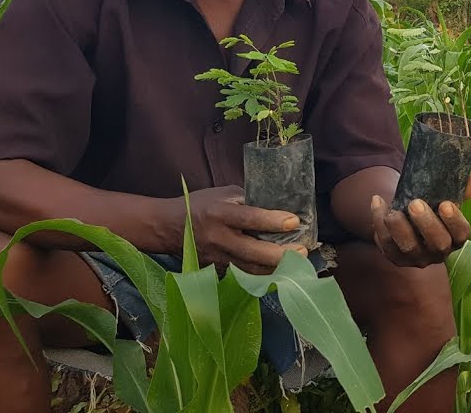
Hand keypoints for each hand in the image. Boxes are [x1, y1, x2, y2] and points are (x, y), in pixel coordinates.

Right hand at [179, 185, 307, 273]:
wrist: (166, 227)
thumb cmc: (200, 205)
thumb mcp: (224, 193)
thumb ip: (249, 200)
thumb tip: (279, 205)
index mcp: (220, 213)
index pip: (249, 218)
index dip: (273, 221)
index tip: (294, 221)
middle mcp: (218, 238)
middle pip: (252, 252)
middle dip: (281, 254)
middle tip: (303, 251)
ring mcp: (216, 258)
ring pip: (250, 269)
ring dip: (276, 268)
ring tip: (297, 263)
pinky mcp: (215, 271)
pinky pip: (242, 276)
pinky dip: (262, 275)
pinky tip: (279, 271)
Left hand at [370, 173, 470, 267]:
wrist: (404, 216)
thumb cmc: (430, 206)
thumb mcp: (444, 197)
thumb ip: (460, 189)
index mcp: (455, 237)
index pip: (461, 234)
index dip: (455, 221)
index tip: (446, 204)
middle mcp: (438, 252)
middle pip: (438, 244)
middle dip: (427, 224)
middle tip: (416, 203)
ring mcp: (415, 257)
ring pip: (409, 247)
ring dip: (401, 229)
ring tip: (394, 211)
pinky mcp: (394, 256)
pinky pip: (386, 243)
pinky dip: (379, 222)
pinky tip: (378, 202)